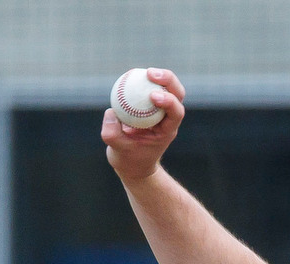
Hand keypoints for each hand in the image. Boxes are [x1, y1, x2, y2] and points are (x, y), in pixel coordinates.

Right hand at [103, 69, 186, 183]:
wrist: (132, 165)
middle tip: (150, 74)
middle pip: (177, 94)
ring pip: (167, 87)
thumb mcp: (117, 151)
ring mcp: (161, 111)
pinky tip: (131, 76)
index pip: (176, 113)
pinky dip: (143, 81)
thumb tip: (111, 111)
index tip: (153, 96)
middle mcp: (168, 118)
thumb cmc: (128, 160)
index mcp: (167, 131)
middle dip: (168, 80)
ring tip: (144, 72)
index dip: (169, 101)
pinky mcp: (150, 106)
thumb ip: (112, 133)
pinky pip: (150, 88)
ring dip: (158, 76)